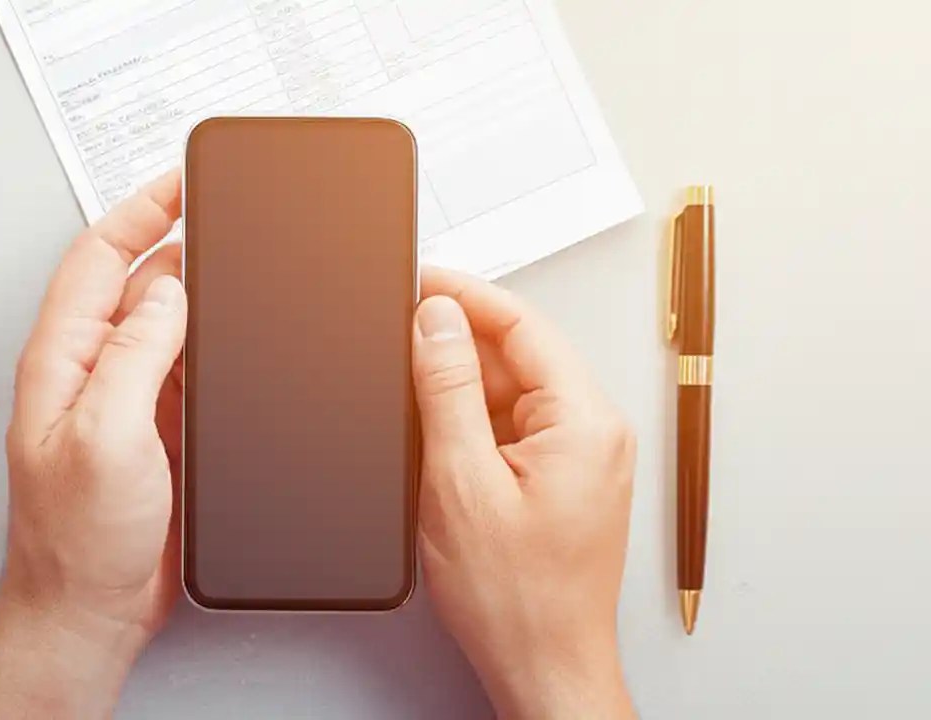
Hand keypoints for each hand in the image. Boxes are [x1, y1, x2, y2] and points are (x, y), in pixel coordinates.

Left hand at [0, 170, 185, 718]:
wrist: (89, 609)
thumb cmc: (75, 541)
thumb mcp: (103, 435)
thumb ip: (134, 356)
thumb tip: (166, 294)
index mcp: (61, 360)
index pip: (96, 259)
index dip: (138, 212)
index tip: (179, 184)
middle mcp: (88, 372)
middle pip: (133, 283)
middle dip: (173, 242)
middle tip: (219, 216)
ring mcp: (121, 401)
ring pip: (163, 325)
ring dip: (196, 296)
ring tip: (234, 273)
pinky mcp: (151, 431)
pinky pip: (183, 371)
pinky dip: (209, 347)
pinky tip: (230, 345)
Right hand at [413, 267, 636, 718]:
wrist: (542, 666)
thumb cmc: (517, 600)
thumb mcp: (460, 481)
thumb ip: (445, 390)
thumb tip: (437, 322)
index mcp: (584, 424)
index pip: (523, 327)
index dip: (466, 296)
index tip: (422, 281)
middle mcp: (594, 433)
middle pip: (517, 358)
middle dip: (456, 350)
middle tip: (401, 350)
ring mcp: (582, 457)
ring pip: (511, 393)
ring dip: (460, 395)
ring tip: (420, 426)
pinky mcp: (564, 479)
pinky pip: (514, 428)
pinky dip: (472, 428)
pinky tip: (441, 449)